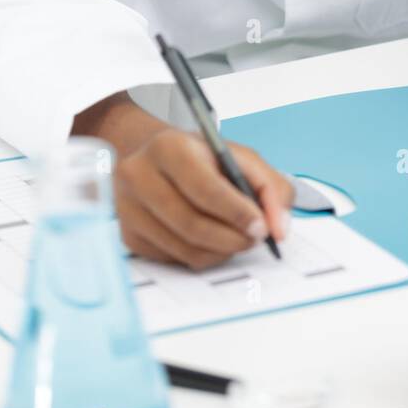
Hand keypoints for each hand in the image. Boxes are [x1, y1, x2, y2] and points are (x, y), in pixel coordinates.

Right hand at [113, 128, 293, 269]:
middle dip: (232, 238)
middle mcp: (140, 175)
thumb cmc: (199, 157)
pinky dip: (201, 255)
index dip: (236, 212)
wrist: (152, 155)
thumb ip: (270, 186)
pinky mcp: (128, 235)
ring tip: (236, 238)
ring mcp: (129, 208)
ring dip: (221, 251)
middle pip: (192, 224)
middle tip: (255, 238)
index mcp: (169, 147)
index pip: (203, 188)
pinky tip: (209, 239)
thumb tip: (278, 228)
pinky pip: (174, 260)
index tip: (261, 228)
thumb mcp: (238, 156)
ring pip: (185, 248)